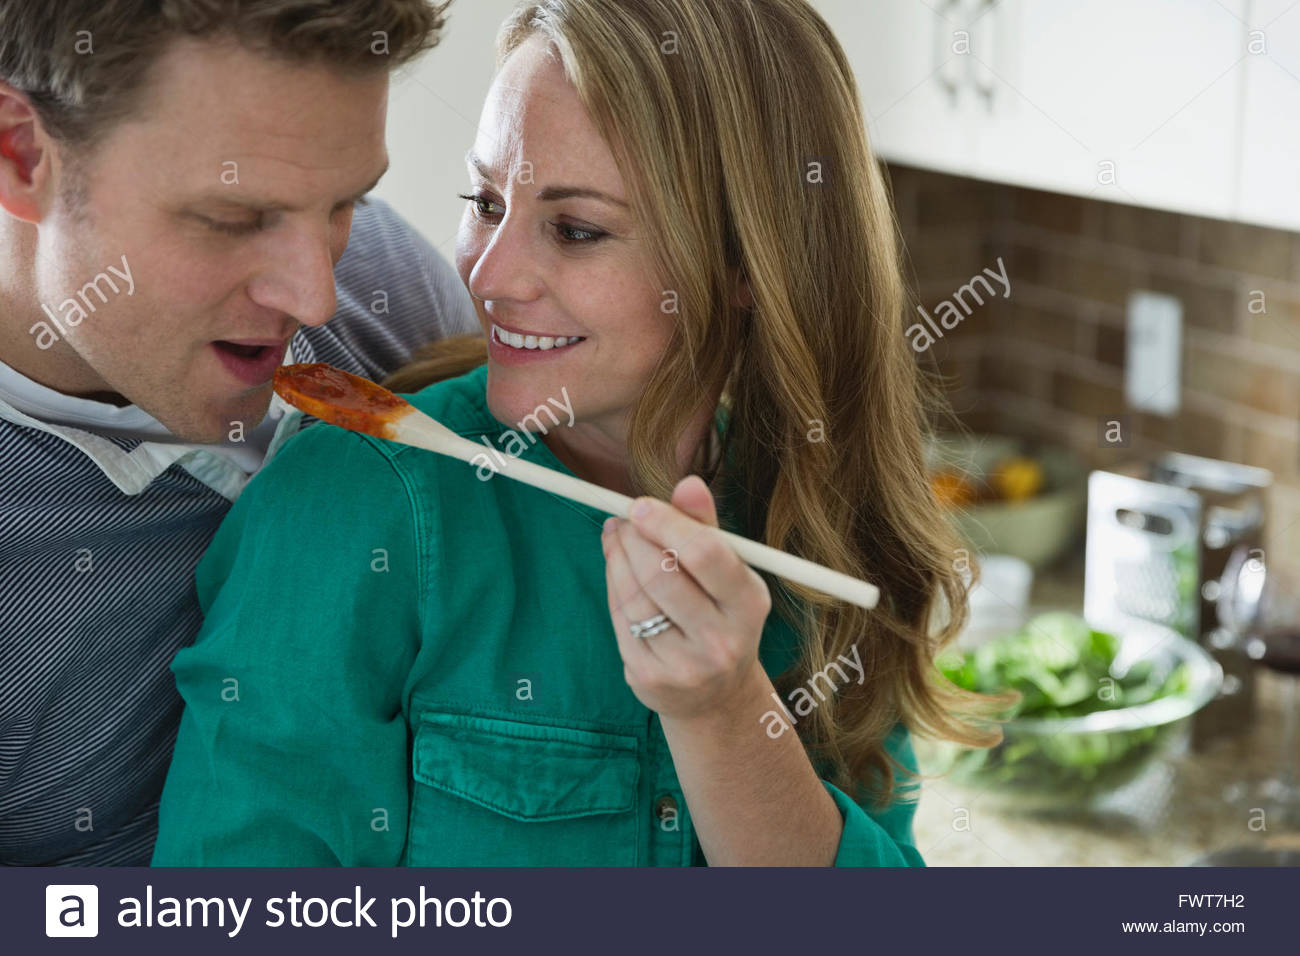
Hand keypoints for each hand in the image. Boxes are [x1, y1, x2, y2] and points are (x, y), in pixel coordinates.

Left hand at [601, 474, 772, 720]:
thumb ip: (706, 527)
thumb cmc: (720, 616)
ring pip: (634, 596)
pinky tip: (616, 569)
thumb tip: (688, 482)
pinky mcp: (649, 678)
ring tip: (616, 536)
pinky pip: (620, 619)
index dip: (667, 523)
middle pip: (661, 575)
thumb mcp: (728, 574)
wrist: (716, 697)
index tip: (640, 505)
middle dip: (635, 538)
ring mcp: (684, 664)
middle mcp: (722, 639)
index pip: (706, 554)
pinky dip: (613, 586)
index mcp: (749, 604)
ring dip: (616, 557)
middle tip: (625, 520)